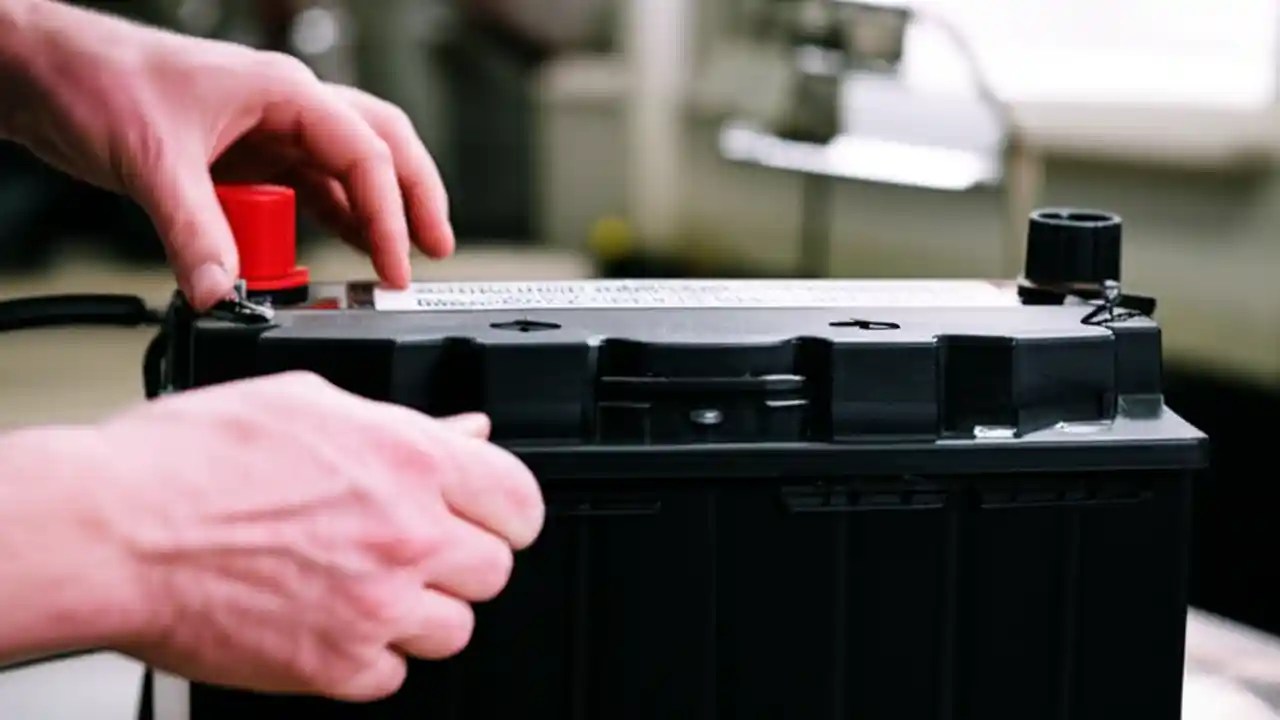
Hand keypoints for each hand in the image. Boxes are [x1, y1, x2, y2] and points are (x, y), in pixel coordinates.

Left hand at [0, 0, 451, 309]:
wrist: (43, 70)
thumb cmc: (97, 76)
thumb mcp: (152, 159)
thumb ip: (195, 230)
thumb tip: (223, 292)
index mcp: (283, 92)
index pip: (366, 153)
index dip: (391, 213)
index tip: (397, 267)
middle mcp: (287, 108)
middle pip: (381, 148)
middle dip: (414, 198)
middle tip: (435, 250)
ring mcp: (269, 131)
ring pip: (348, 170)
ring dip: (375, 213)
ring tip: (397, 259)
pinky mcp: (246, 156)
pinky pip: (307, 190)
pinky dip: (329, 221)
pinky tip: (342, 249)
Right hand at [92, 372, 542, 699]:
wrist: (114, 530)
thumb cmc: (190, 458)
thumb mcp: (311, 405)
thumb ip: (404, 425)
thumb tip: (466, 430)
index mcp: (410, 461)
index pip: (520, 500)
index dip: (505, 509)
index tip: (488, 515)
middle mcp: (408, 537)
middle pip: (494, 570)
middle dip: (460, 560)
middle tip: (410, 547)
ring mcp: (378, 607)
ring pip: (454, 629)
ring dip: (420, 611)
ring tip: (363, 584)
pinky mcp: (337, 666)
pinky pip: (393, 675)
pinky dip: (369, 656)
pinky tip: (329, 620)